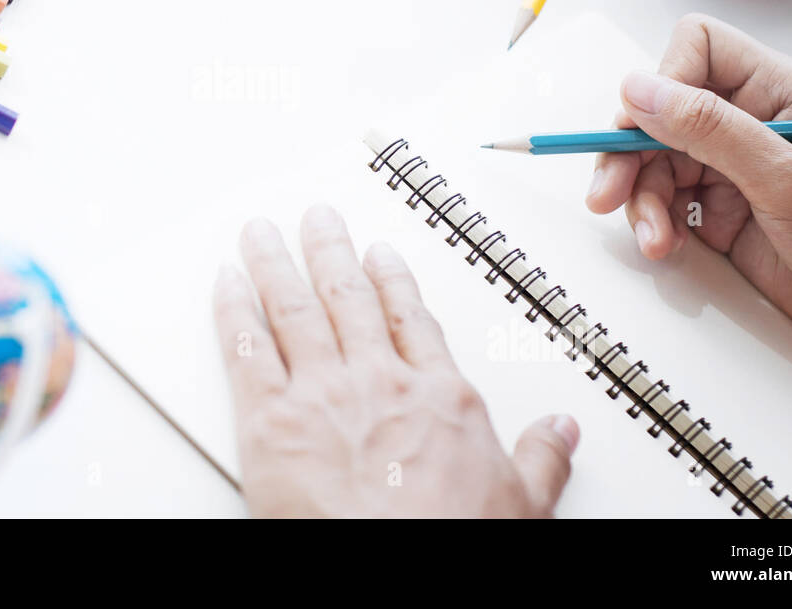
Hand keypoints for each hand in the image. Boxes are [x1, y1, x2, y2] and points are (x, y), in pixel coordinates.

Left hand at [213, 204, 578, 517]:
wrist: (398, 575)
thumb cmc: (455, 545)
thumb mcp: (521, 506)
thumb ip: (542, 460)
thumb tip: (565, 430)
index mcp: (438, 396)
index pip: (412, 319)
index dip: (392, 281)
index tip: (379, 254)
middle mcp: (378, 381)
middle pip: (348, 297)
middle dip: (328, 251)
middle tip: (315, 218)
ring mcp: (322, 394)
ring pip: (293, 307)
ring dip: (275, 262)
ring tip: (261, 231)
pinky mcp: (270, 421)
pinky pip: (246, 349)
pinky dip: (233, 309)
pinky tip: (226, 282)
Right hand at [586, 13, 791, 365]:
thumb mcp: (786, 180)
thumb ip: (711, 130)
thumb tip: (643, 90)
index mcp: (782, 92)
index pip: (699, 48)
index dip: (664, 80)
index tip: (644, 126)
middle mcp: (752, 122)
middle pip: (661, 110)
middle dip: (632, 151)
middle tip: (612, 189)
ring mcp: (732, 166)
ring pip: (653, 158)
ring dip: (640, 197)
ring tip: (653, 236)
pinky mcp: (717, 209)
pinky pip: (661, 200)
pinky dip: (651, 222)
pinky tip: (664, 244)